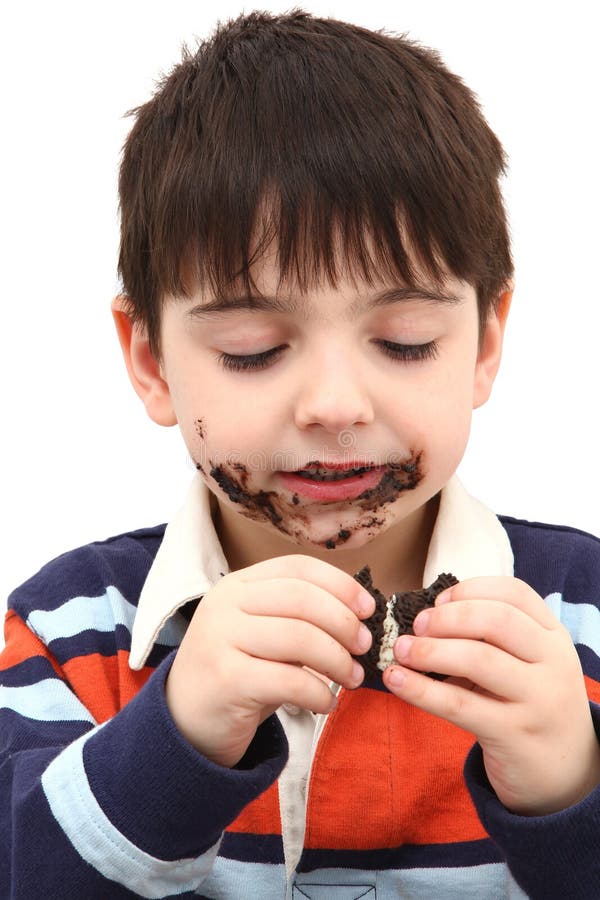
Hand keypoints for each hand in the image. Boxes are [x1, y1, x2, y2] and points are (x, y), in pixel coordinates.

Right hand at [165, 555, 373, 766]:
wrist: (185, 720)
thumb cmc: (238, 672)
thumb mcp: (261, 632)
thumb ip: (297, 616)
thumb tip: (360, 615)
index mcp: (237, 584)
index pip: (297, 568)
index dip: (340, 584)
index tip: (368, 608)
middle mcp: (225, 603)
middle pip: (302, 599)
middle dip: (344, 623)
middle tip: (364, 647)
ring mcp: (221, 638)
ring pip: (300, 638)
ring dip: (337, 660)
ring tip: (351, 678)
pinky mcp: (226, 679)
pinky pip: (289, 681)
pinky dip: (319, 693)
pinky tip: (326, 704)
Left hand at [382, 576, 599, 814]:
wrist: (565, 771)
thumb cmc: (529, 703)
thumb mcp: (527, 664)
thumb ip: (492, 639)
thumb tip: (425, 617)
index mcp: (554, 636)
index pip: (514, 593)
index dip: (470, 590)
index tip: (438, 600)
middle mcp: (554, 662)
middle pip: (497, 620)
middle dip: (447, 618)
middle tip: (416, 625)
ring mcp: (538, 699)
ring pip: (478, 660)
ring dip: (430, 650)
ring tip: (401, 650)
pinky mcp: (514, 735)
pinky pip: (459, 705)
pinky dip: (420, 690)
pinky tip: (396, 680)